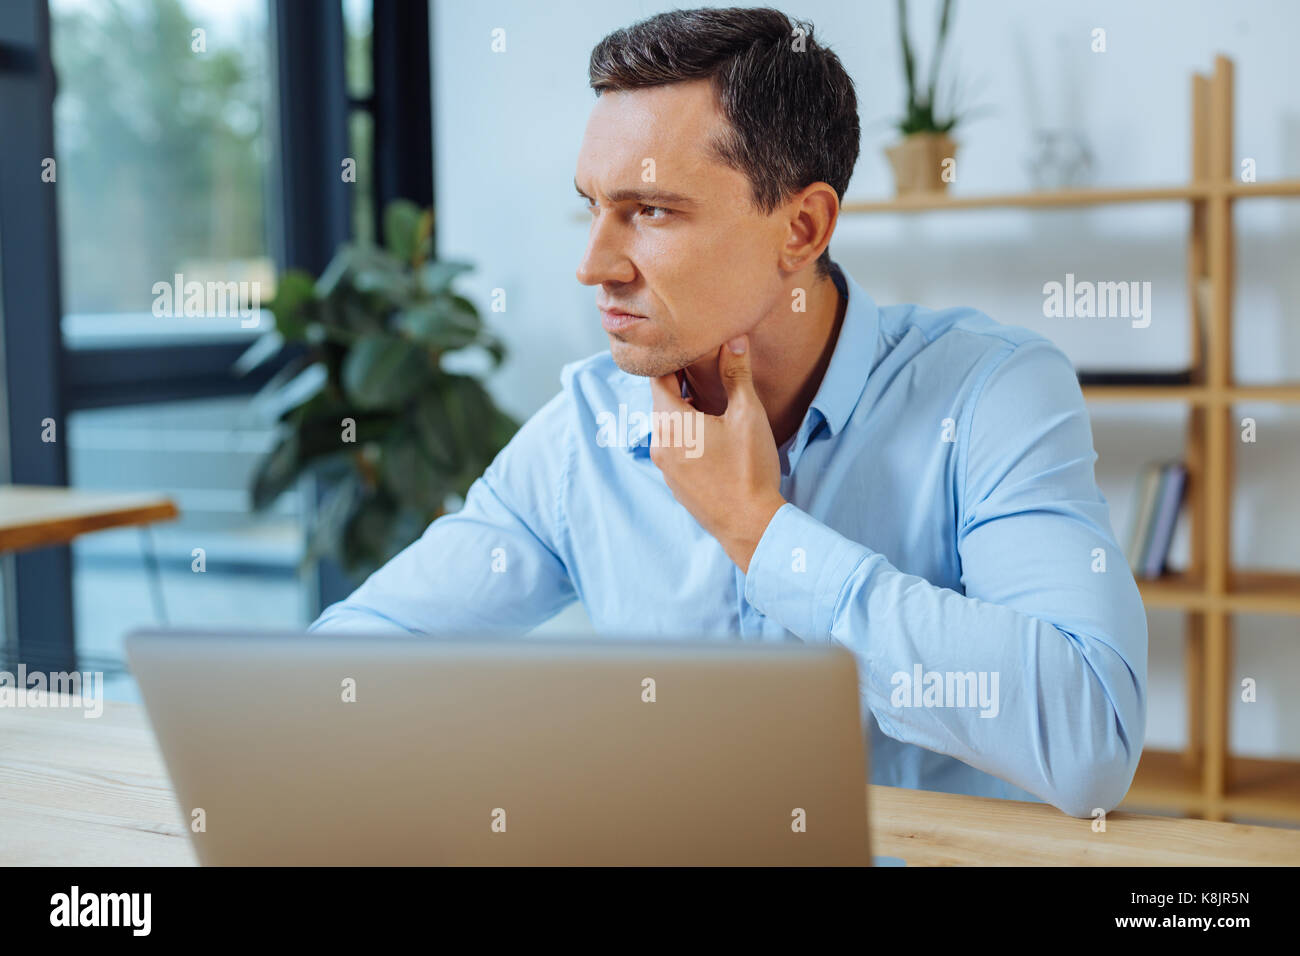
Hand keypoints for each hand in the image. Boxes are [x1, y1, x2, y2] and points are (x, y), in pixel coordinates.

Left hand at [648, 335, 785, 572]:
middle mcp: (659, 443)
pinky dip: (686, 434)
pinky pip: (673, 447)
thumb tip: (733, 339)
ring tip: (711, 400)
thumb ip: (736, 374)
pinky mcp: (675, 483)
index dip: (672, 359)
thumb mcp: (747, 415)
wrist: (749, 525)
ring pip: (667, 425)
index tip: (688, 347)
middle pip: (661, 401)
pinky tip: (711, 436)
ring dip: (684, 410)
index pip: (657, 377)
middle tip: (703, 367)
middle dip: (679, 383)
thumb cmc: (749, 469)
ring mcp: (664, 466)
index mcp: (671, 422)